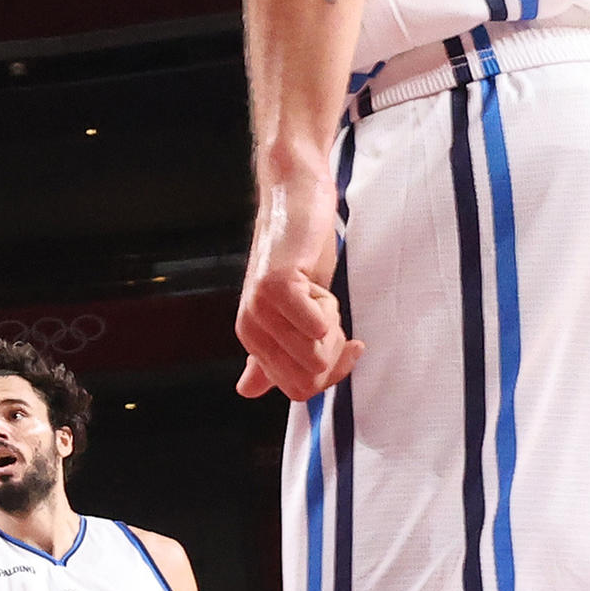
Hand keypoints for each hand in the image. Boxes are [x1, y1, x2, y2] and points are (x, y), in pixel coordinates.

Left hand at [233, 170, 358, 402]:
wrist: (296, 198)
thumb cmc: (301, 255)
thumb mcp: (291, 312)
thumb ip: (272, 353)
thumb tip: (245, 391)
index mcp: (253, 341)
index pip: (300, 391)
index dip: (332, 372)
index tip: (344, 339)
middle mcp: (250, 330)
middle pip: (310, 381)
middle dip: (335, 351)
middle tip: (327, 310)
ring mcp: (260, 309)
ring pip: (316, 359)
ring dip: (335, 325)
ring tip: (319, 291)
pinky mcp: (276, 287)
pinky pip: (317, 329)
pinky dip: (331, 309)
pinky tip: (317, 282)